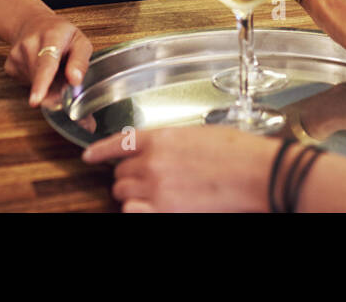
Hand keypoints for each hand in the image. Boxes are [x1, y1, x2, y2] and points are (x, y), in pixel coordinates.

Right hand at [6, 9, 92, 107]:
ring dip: (46, 83)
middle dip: (54, 86)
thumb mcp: (80, 41)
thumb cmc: (60, 34)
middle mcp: (30, 43)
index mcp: (52, 36)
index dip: (42, 82)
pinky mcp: (9, 66)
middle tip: (62, 75)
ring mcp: (16, 55)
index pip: (46, 62)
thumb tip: (75, 80)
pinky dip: (35, 82)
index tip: (36, 100)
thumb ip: (80, 61)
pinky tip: (38, 67)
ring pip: (35, 84)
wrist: (33, 24)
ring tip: (50, 65)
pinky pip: (26, 84)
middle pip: (41, 77)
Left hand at [81, 126, 276, 211]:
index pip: (119, 143)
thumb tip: (158, 152)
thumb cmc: (236, 152)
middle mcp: (153, 162)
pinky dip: (137, 209)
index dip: (100, 150)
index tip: (90, 155)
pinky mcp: (164, 211)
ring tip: (151, 192)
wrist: (255, 172)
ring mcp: (156, 189)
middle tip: (143, 177)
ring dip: (132, 192)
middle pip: (120, 172)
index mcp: (161, 137)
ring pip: (123, 192)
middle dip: (128, 174)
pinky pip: (132, 211)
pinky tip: (148, 205)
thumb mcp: (197, 135)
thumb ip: (169, 143)